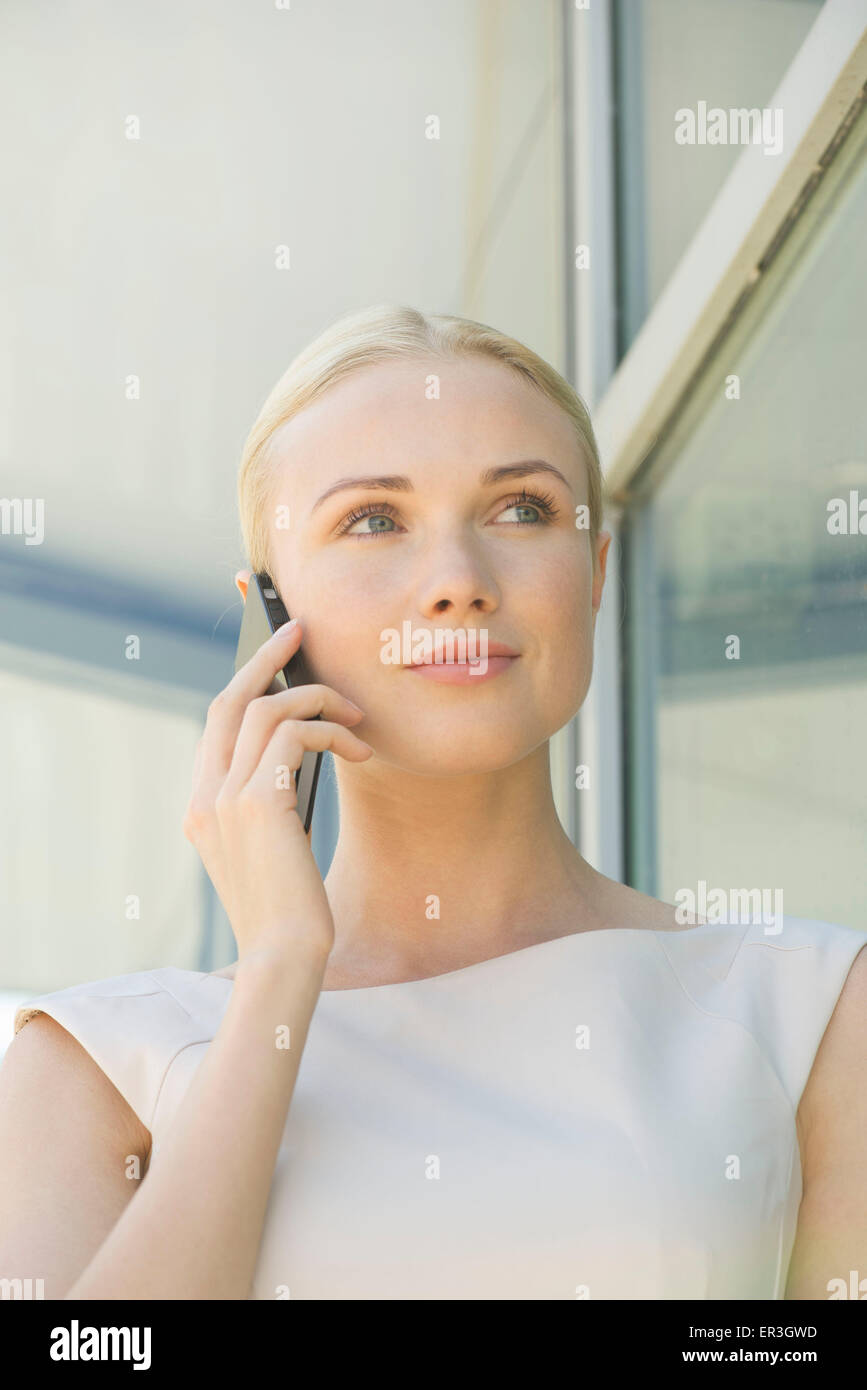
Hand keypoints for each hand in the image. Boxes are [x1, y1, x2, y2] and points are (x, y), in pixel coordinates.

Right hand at [182, 616, 370, 961]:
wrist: (287, 959)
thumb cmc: (291, 912)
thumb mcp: (273, 849)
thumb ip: (269, 802)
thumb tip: (301, 750)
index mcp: (202, 807)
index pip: (218, 723)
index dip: (245, 681)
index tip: (276, 655)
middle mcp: (205, 797)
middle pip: (230, 699)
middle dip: (266, 657)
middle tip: (300, 629)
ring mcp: (225, 798)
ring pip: (267, 709)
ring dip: (319, 699)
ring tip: (358, 718)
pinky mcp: (259, 803)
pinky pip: (296, 734)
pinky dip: (332, 730)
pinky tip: (360, 748)